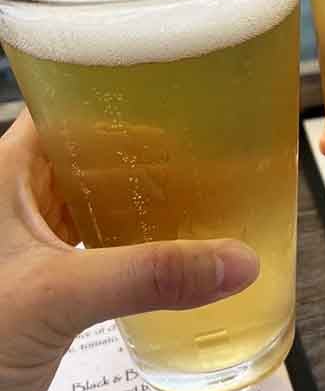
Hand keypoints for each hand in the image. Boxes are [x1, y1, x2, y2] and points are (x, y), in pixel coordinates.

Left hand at [0, 112, 258, 390]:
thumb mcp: (57, 293)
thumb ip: (148, 276)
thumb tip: (235, 261)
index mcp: (6, 176)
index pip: (64, 110)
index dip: (114, 97)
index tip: (172, 96)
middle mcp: (19, 203)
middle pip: (89, 156)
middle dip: (143, 152)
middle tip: (204, 145)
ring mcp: (35, 247)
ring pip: (96, 204)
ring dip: (142, 202)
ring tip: (201, 193)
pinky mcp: (51, 288)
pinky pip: (102, 251)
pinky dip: (136, 248)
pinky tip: (173, 254)